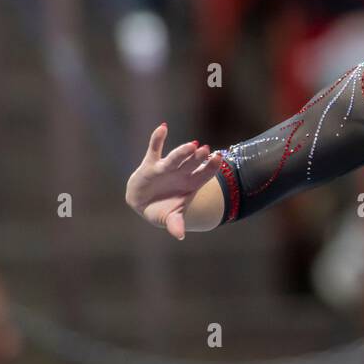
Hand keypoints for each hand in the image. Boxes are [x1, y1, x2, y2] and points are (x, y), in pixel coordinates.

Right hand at [124, 123, 221, 239]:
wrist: (145, 204)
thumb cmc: (163, 210)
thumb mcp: (170, 218)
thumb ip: (176, 224)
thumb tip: (180, 236)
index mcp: (191, 183)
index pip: (205, 173)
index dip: (211, 166)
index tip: (218, 158)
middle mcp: (181, 173)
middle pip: (192, 163)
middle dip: (198, 157)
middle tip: (206, 149)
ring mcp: (167, 168)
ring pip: (176, 157)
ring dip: (182, 151)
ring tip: (192, 144)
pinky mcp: (150, 164)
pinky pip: (154, 148)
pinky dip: (157, 138)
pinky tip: (163, 127)